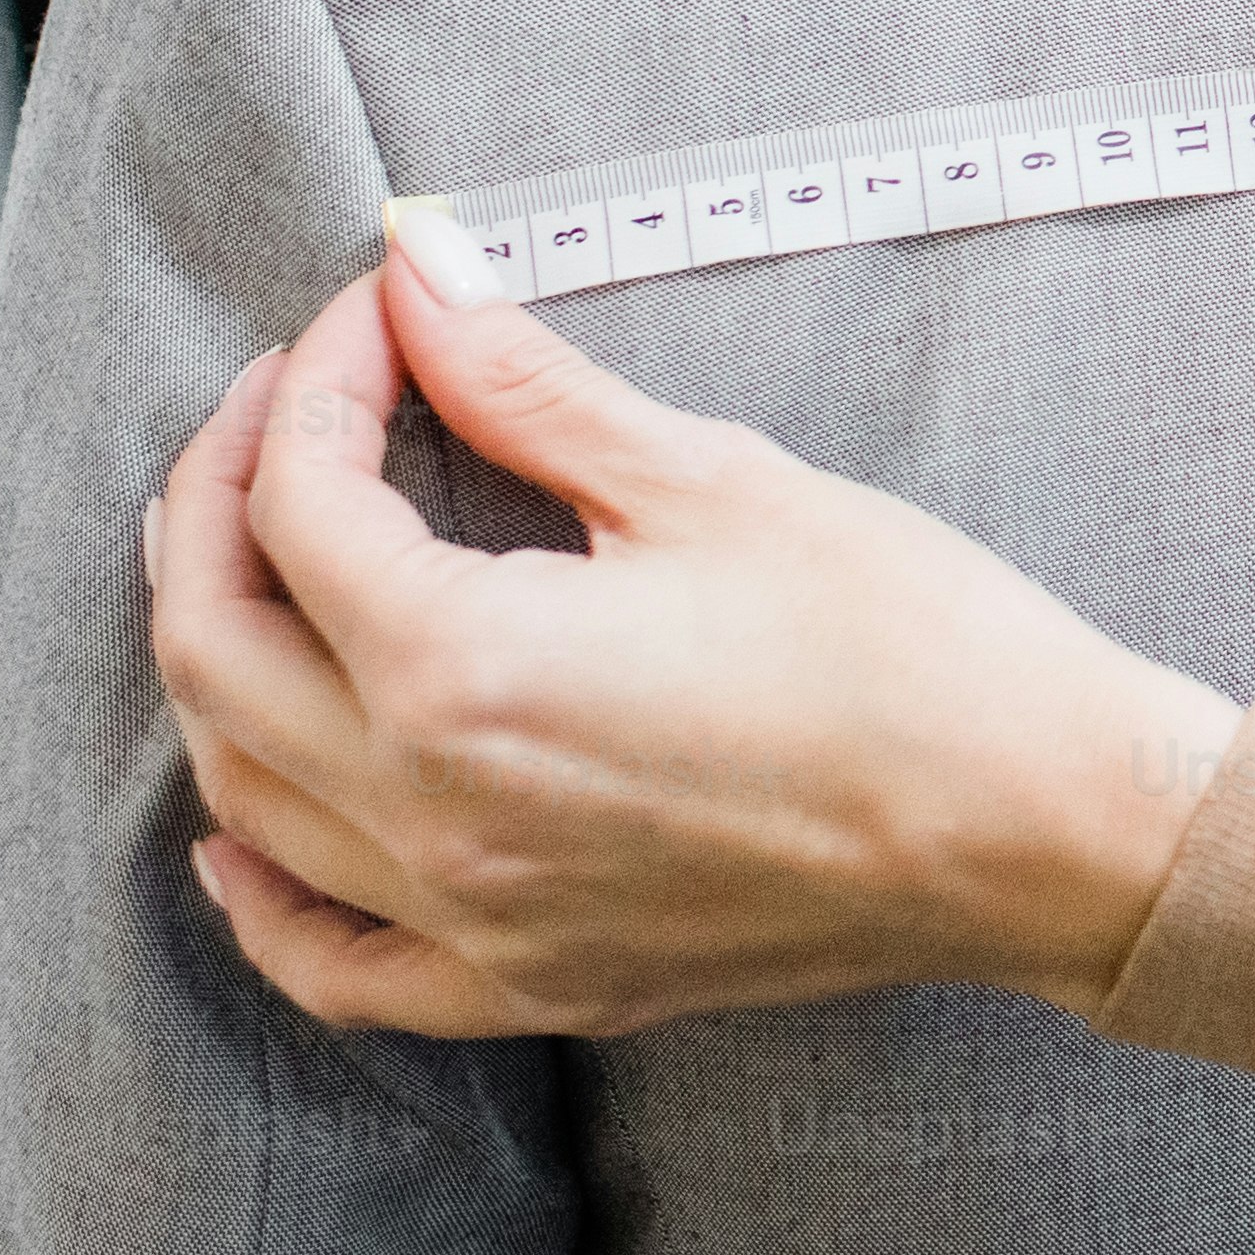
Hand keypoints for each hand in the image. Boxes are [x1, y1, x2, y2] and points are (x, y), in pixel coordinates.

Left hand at [146, 214, 1240, 1038]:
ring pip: (243, 795)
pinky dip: (258, 895)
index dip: (321, 380)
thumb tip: (415, 272)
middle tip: (289, 404)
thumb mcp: (709, 482)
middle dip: (219, 498)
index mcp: (466, 671)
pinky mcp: (534, 983)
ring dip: (220, 657)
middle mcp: (432, 811)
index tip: (385, 311)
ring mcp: (474, 917)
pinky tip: (238, 834)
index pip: (300, 504)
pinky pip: (333, 963)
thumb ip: (525, 384)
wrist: (1039, 825)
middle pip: (216, 649)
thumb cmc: (903, 641)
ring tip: (261, 554)